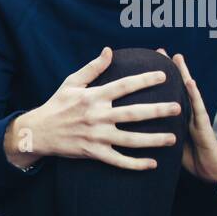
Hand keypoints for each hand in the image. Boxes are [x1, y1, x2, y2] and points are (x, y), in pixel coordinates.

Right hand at [5, 47, 181, 170]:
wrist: (38, 132)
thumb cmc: (56, 105)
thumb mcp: (71, 83)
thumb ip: (92, 68)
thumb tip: (108, 51)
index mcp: (93, 97)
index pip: (124, 86)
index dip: (145, 80)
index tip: (164, 76)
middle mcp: (97, 116)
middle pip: (133, 114)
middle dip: (158, 111)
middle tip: (178, 108)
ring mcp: (96, 137)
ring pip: (130, 140)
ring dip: (153, 140)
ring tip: (173, 138)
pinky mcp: (93, 153)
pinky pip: (118, 160)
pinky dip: (135, 164)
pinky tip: (153, 164)